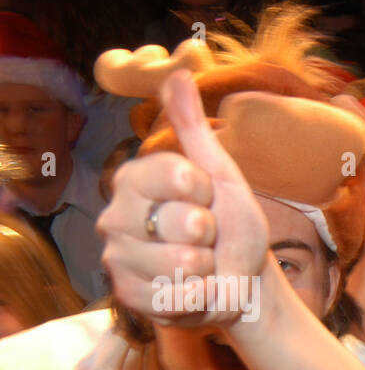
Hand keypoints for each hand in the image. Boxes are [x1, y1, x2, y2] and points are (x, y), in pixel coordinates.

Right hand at [97, 69, 268, 327]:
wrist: (242, 282)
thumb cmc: (232, 227)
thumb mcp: (222, 174)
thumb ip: (195, 129)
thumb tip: (178, 73)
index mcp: (135, 179)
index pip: (175, 174)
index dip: (203, 190)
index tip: (206, 197)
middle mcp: (117, 215)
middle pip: (180, 222)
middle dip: (209, 234)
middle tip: (206, 237)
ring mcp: (119, 257)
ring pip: (179, 262)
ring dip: (207, 268)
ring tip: (203, 265)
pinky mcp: (129, 295)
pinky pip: (174, 296)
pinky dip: (199, 296)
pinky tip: (197, 290)